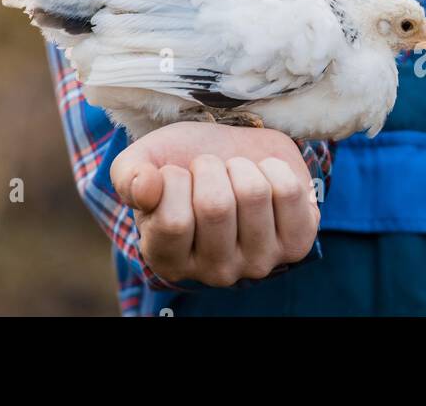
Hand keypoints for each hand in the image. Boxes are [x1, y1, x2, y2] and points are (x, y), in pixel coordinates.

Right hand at [109, 122, 320, 286]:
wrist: (234, 152)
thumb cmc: (184, 162)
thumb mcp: (145, 162)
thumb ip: (128, 176)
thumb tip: (146, 187)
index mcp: (168, 260)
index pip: (173, 222)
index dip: (174, 180)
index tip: (176, 174)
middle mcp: (215, 272)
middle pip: (216, 207)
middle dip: (209, 168)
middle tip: (208, 170)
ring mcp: (259, 262)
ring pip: (253, 194)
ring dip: (241, 167)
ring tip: (235, 173)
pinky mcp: (296, 243)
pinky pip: (288, 192)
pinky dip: (273, 168)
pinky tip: (263, 177)